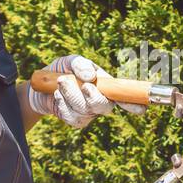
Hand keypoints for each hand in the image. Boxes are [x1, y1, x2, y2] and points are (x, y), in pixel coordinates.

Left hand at [28, 54, 147, 128]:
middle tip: (84, 86)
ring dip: (71, 94)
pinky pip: (71, 116)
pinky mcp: (75, 120)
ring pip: (85, 110)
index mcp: (106, 86)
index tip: (141, 108)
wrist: (41, 86)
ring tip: (60, 82)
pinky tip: (57, 94)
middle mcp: (100, 101)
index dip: (134, 103)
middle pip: (105, 107)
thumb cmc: (61, 71)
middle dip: (94, 97)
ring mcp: (88, 113)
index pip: (124, 97)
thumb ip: (81, 64)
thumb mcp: (70, 61)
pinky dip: (61, 103)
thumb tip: (90, 76)